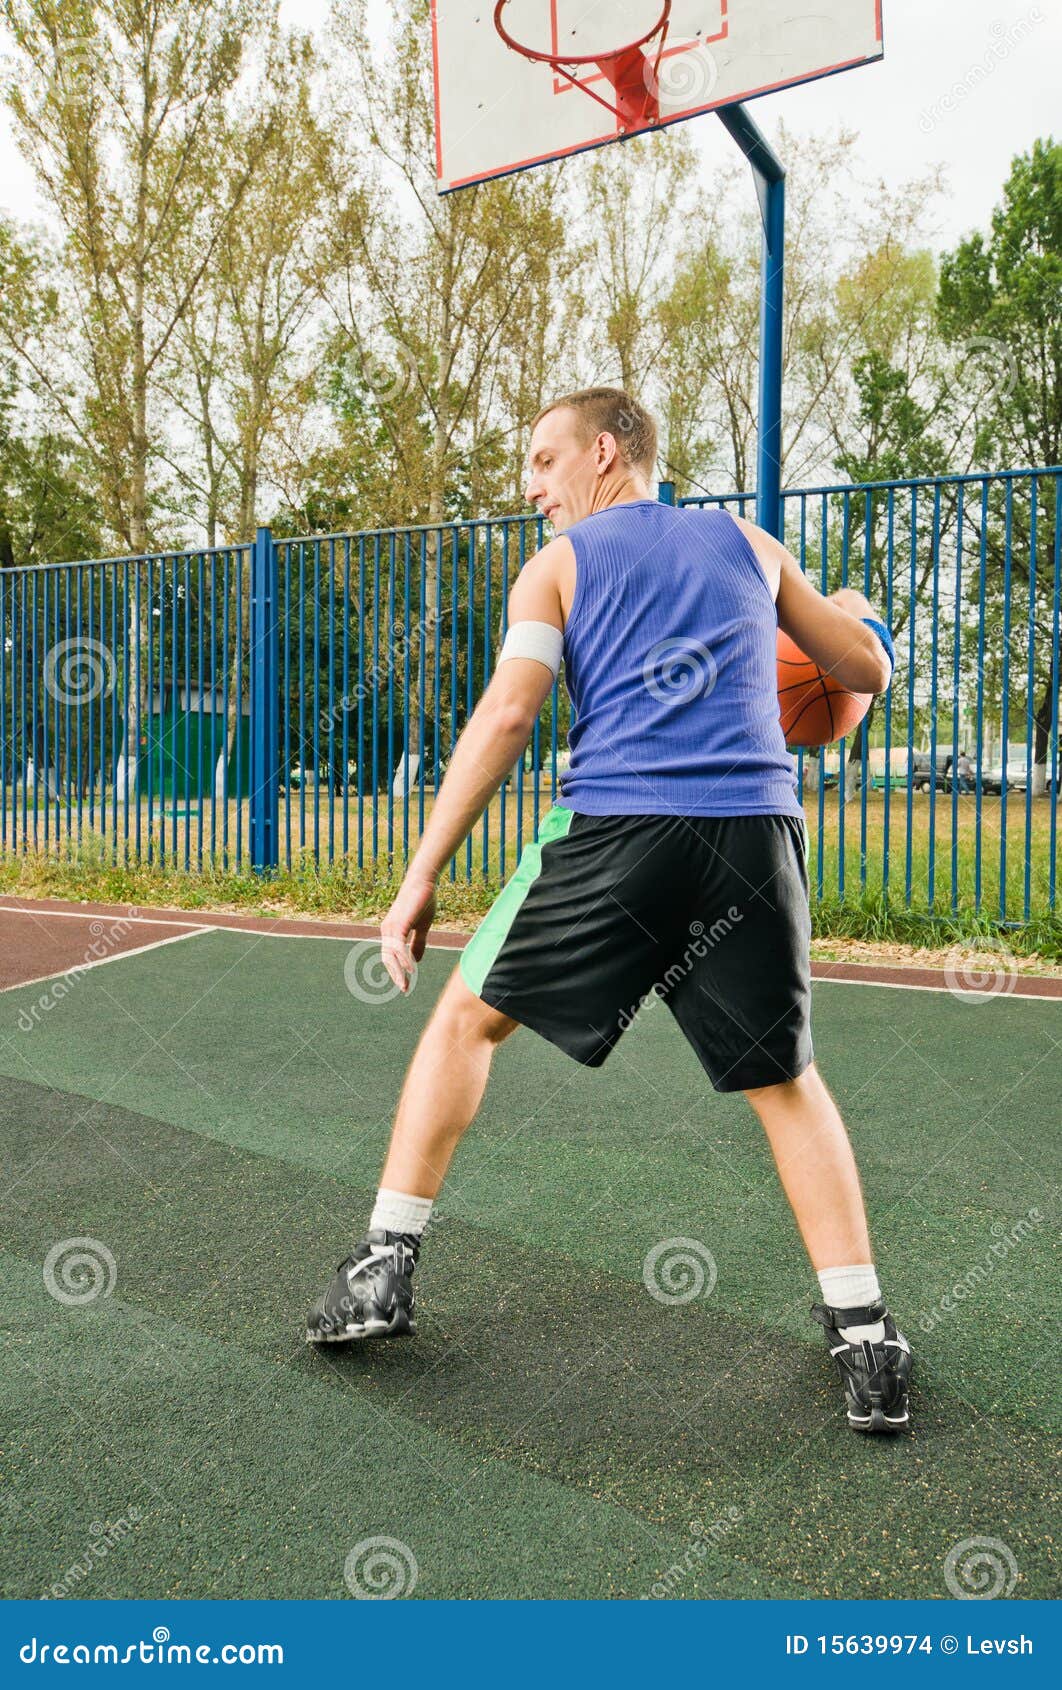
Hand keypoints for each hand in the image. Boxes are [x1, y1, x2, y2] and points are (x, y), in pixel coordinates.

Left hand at [380, 870, 436, 994]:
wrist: (423, 882)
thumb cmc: (422, 901)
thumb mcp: (421, 926)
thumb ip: (418, 943)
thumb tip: (416, 962)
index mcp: (392, 931)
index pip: (390, 956)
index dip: (396, 971)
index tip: (404, 985)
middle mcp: (388, 930)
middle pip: (388, 959)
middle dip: (395, 975)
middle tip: (404, 990)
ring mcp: (392, 927)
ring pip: (391, 955)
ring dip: (398, 972)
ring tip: (405, 985)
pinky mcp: (399, 924)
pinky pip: (399, 946)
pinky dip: (404, 959)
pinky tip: (411, 969)